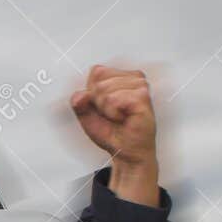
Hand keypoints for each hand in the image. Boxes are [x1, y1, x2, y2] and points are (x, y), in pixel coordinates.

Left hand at [70, 65, 160, 205]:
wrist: (125, 150)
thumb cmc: (112, 132)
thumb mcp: (86, 115)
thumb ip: (78, 102)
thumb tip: (80, 95)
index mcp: (120, 77)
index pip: (96, 71)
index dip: (92, 93)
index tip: (103, 106)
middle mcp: (132, 78)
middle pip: (98, 81)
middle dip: (98, 102)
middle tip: (112, 114)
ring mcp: (139, 86)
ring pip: (105, 90)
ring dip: (106, 109)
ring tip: (118, 116)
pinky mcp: (142, 97)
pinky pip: (114, 99)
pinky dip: (113, 112)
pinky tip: (123, 118)